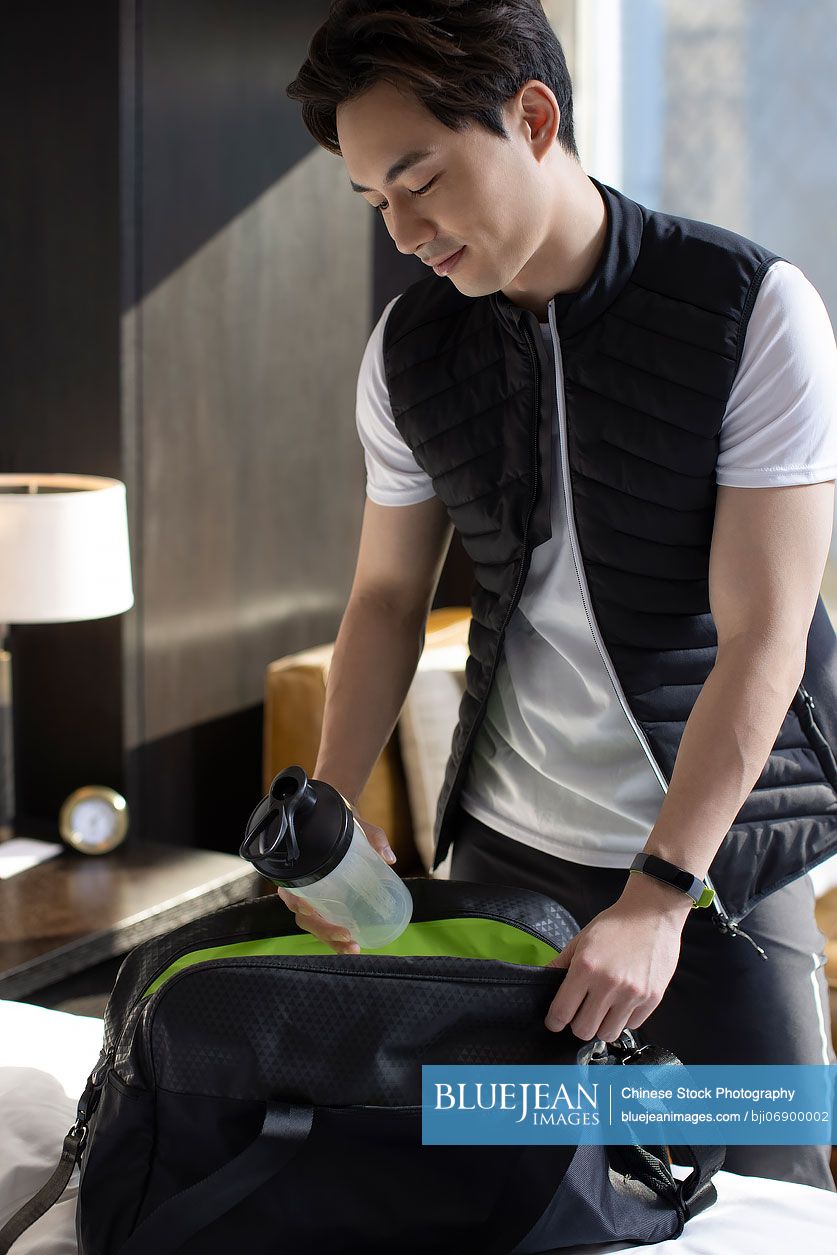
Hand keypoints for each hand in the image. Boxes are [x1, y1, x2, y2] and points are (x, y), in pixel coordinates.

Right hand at [275, 813, 395, 953]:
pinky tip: (353, 947)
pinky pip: (326, 927)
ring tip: (352, 947)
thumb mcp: (357, 829)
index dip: (296, 901)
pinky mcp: (325, 908)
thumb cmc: (342, 831)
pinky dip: (337, 940)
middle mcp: (302, 888)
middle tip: (345, 935)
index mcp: (301, 868)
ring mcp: (313, 901)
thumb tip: (389, 857)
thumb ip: (372, 838)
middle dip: (322, 930)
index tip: (309, 908)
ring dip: (331, 940)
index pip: (290, 889)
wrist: (340, 830)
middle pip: (304, 916)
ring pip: (314, 926)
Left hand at [542, 876, 690, 1040]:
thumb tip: (543, 981)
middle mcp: (608, 984)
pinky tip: (623, 1001)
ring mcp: (632, 994)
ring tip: (603, 1008)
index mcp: (585, 968)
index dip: (554, 1021)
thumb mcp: (581, 940)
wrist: (652, 913)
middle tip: (581, 1012)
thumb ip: (560, 964)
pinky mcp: (652, 998)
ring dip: (602, 1025)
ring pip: (608, 1034)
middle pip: (583, 1030)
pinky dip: (625, 1018)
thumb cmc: (616, 925)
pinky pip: (632, 1025)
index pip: (562, 1012)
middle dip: (577, 1024)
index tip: (555, 1021)